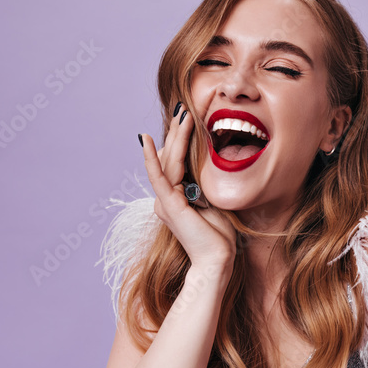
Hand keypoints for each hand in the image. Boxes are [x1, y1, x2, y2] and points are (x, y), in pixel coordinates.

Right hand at [141, 103, 235, 270]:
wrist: (217, 259)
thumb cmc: (219, 236)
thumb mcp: (214, 201)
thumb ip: (205, 184)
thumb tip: (209, 163)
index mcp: (175, 198)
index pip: (176, 163)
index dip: (181, 140)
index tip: (188, 119)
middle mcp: (166, 198)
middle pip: (171, 158)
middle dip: (177, 132)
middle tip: (183, 108)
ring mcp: (165, 200)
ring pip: (168, 161)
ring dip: (175, 136)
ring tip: (182, 114)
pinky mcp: (167, 204)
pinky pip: (158, 176)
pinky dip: (151, 157)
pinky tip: (147, 139)